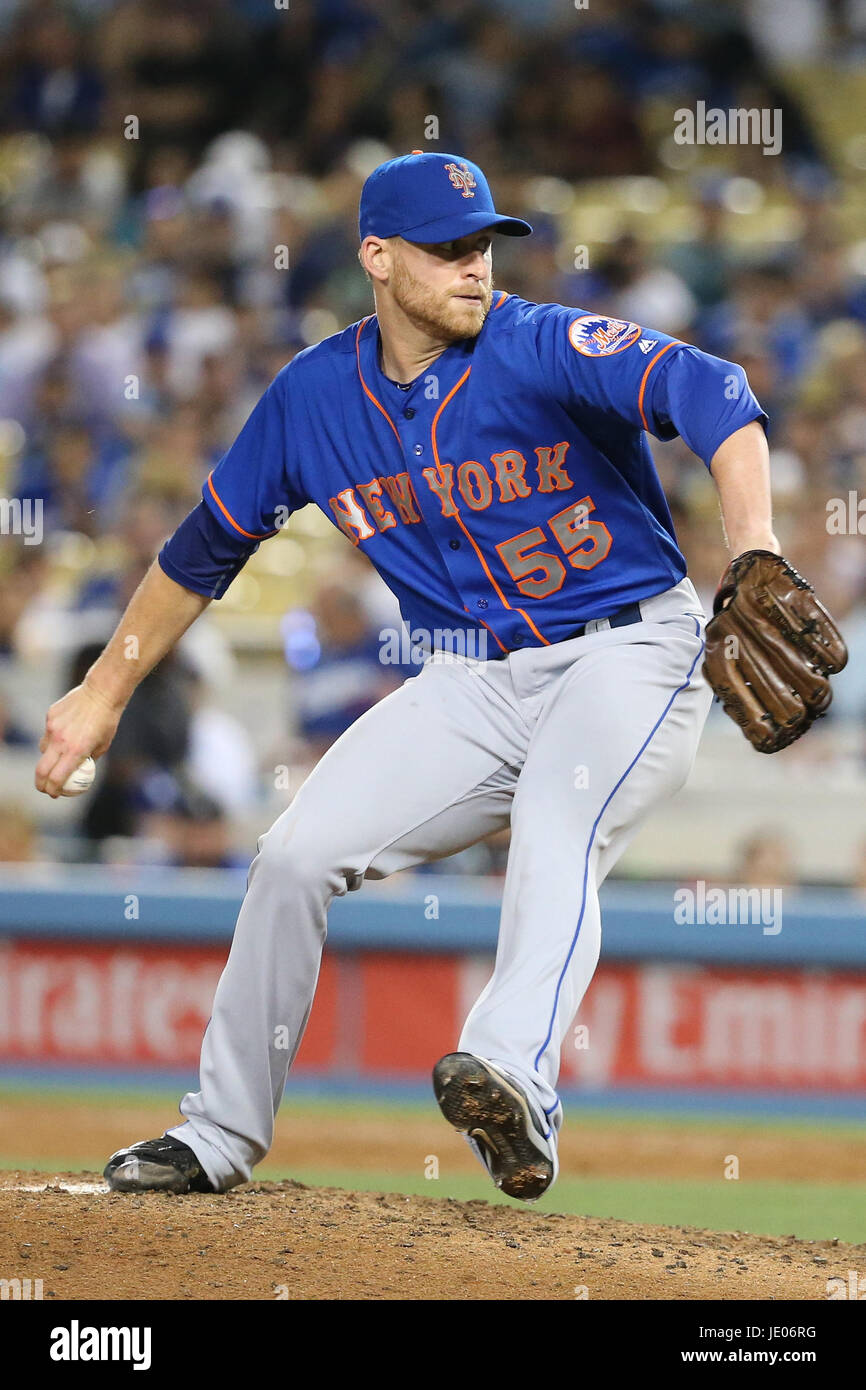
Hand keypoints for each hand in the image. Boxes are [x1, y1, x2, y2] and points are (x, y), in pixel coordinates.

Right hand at [35, 679, 123, 798]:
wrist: (101, 693)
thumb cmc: (107, 721)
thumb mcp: (103, 745)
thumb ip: (88, 759)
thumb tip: (79, 771)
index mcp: (76, 751)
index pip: (56, 778)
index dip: (53, 790)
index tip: (54, 794)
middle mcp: (61, 741)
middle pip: (41, 770)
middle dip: (40, 783)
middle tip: (45, 787)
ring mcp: (53, 728)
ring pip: (43, 749)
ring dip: (49, 756)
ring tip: (62, 751)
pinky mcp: (50, 716)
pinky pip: (47, 732)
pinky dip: (54, 736)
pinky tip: (67, 729)